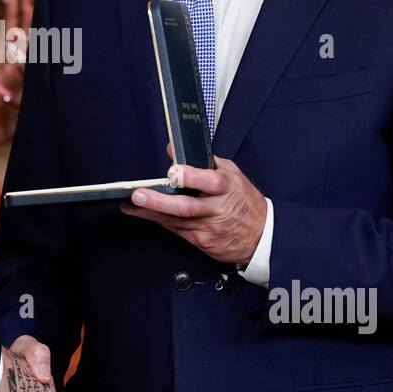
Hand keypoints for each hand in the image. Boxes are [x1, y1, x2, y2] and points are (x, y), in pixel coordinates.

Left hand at [120, 149, 266, 266]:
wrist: (262, 236)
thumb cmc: (244, 200)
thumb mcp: (232, 174)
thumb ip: (204, 161)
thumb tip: (174, 149)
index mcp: (227, 188)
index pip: (210, 182)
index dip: (192, 177)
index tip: (174, 171)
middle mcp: (217, 209)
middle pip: (186, 207)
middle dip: (159, 201)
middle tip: (138, 194)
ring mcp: (209, 228)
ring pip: (176, 221)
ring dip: (150, 213)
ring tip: (130, 205)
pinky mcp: (202, 242)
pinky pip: (177, 231)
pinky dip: (160, 222)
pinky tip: (144, 214)